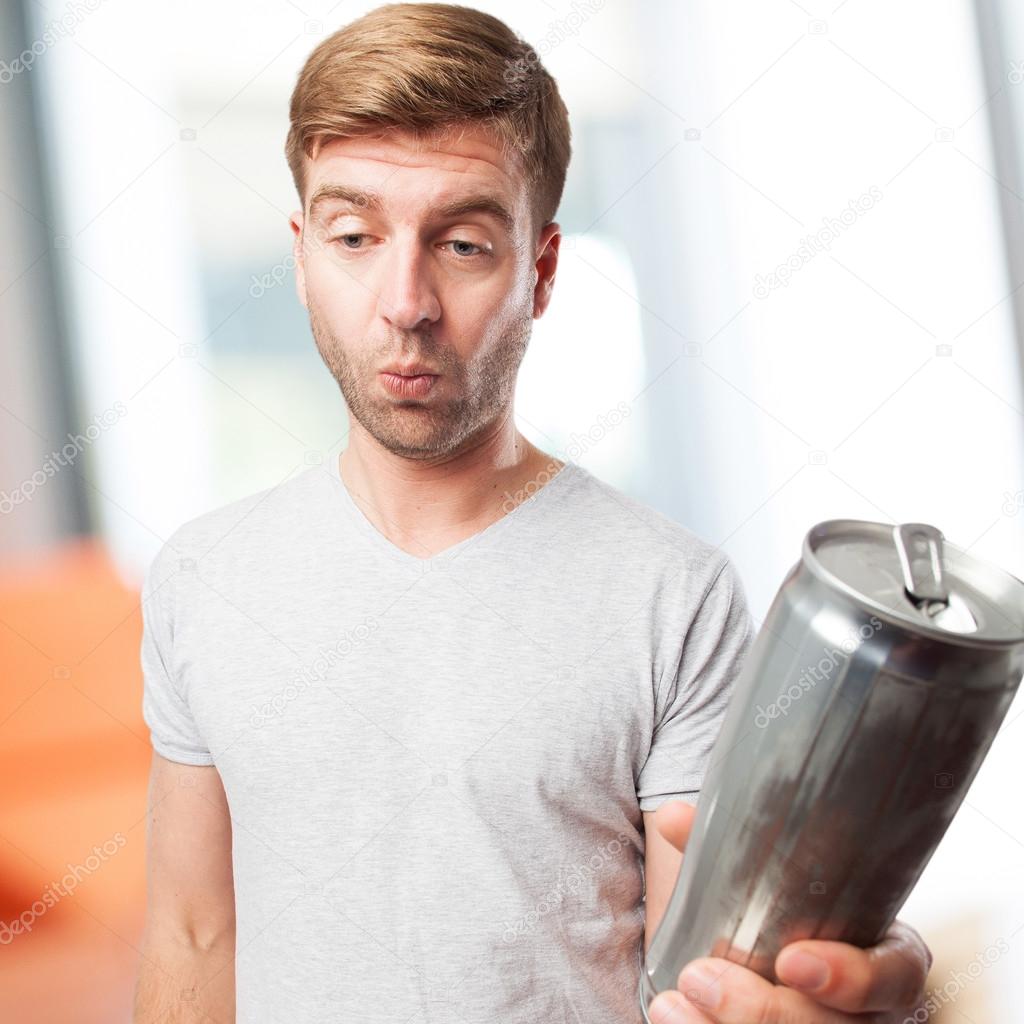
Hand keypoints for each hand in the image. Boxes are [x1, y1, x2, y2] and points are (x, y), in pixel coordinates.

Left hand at [647, 801, 933, 1022]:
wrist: (790, 957)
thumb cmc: (796, 914)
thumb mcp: (784, 882)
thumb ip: (732, 850)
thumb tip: (674, 816)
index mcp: (885, 958)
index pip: (891, 976)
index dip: (849, 977)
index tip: (790, 960)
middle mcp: (873, 1015)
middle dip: (763, 1010)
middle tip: (699, 978)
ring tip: (671, 1005)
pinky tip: (677, 1021)